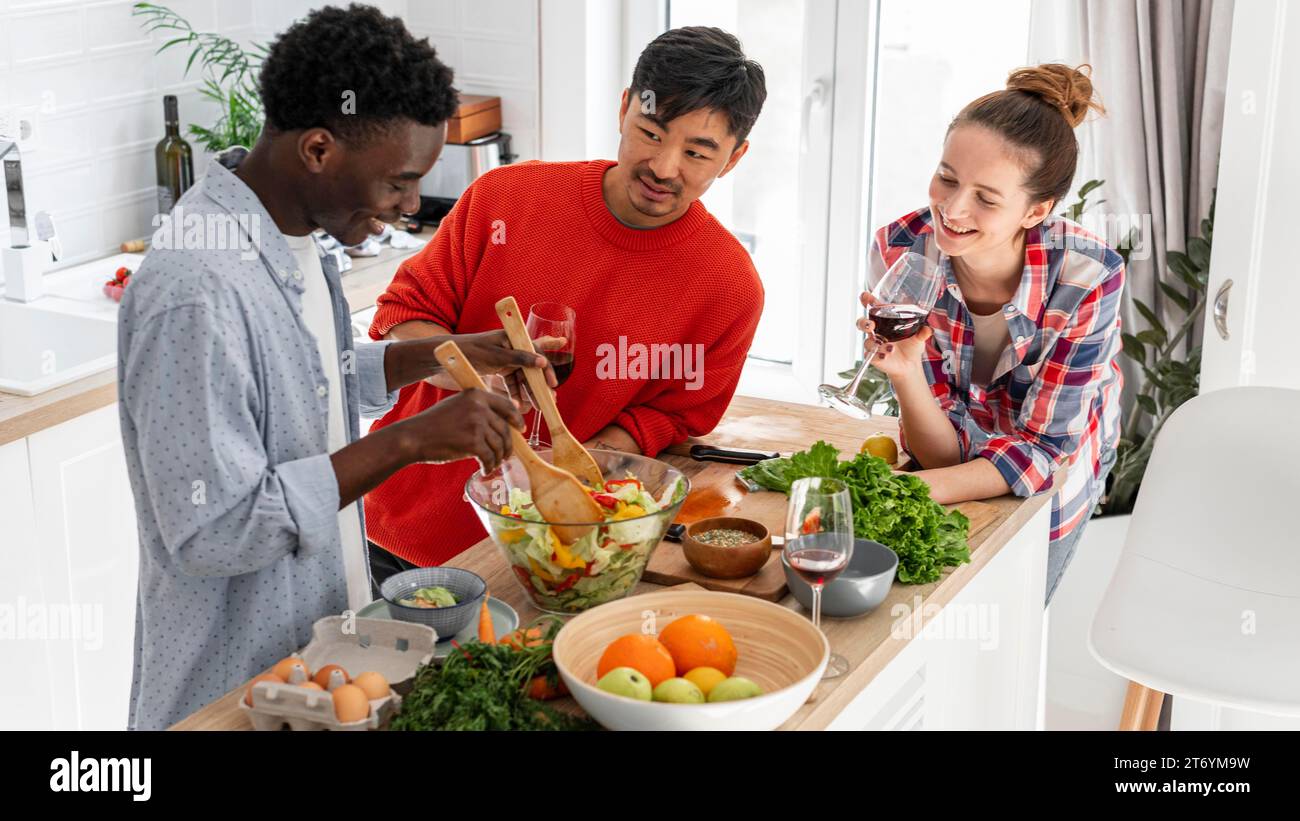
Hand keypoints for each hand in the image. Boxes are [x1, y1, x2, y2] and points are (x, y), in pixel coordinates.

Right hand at [398, 387, 524, 471]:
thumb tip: (507, 415)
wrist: (414, 437)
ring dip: (498, 458)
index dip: (517, 419)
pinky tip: (484, 470)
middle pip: (504, 429)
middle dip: (508, 445)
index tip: (520, 429)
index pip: (507, 405)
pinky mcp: (473, 442)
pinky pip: (490, 457)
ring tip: (493, 464)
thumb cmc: (434, 424)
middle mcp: (479, 407)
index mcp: (476, 395)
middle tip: (507, 455)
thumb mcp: (457, 406)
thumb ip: (479, 408)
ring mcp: (477, 424)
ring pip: (499, 445)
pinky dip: (489, 466)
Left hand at [423, 330, 563, 406]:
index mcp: (512, 339)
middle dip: (539, 385)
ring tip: (535, 407)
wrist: (441, 358)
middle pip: (530, 369)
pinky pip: (509, 384)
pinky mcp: (495, 371)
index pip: (536, 353)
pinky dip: (513, 394)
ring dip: (528, 392)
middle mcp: (510, 349)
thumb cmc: (468, 351)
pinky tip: (516, 405)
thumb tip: (542, 361)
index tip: (552, 384)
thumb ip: (519, 358)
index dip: (545, 369)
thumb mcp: (495, 355)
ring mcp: (503, 361)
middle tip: (548, 401)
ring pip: (521, 379)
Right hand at [857, 291, 932, 381]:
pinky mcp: (874, 356)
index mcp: (885, 321)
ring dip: (876, 343)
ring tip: (890, 347)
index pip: (873, 308)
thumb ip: (922, 332)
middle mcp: (877, 331)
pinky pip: (871, 355)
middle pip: (862, 323)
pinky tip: (886, 356)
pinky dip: (878, 355)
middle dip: (863, 323)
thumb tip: (928, 330)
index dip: (867, 300)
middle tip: (871, 325)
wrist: (910, 364)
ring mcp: (874, 344)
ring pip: (867, 341)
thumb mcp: (918, 337)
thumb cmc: (911, 345)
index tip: (865, 296)